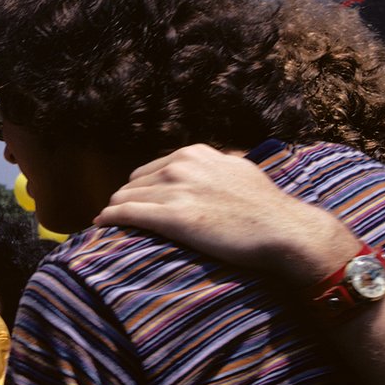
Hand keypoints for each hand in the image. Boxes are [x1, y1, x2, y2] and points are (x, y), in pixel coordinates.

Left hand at [96, 144, 360, 286]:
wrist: (284, 230)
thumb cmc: (265, 207)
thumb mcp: (239, 170)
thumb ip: (217, 165)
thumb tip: (216, 161)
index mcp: (196, 153)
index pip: (152, 168)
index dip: (140, 188)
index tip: (135, 201)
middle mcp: (183, 165)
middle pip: (134, 182)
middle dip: (125, 199)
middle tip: (117, 216)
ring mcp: (177, 189)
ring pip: (126, 197)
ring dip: (114, 210)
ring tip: (106, 223)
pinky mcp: (174, 216)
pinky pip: (128, 213)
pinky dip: (110, 218)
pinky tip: (101, 224)